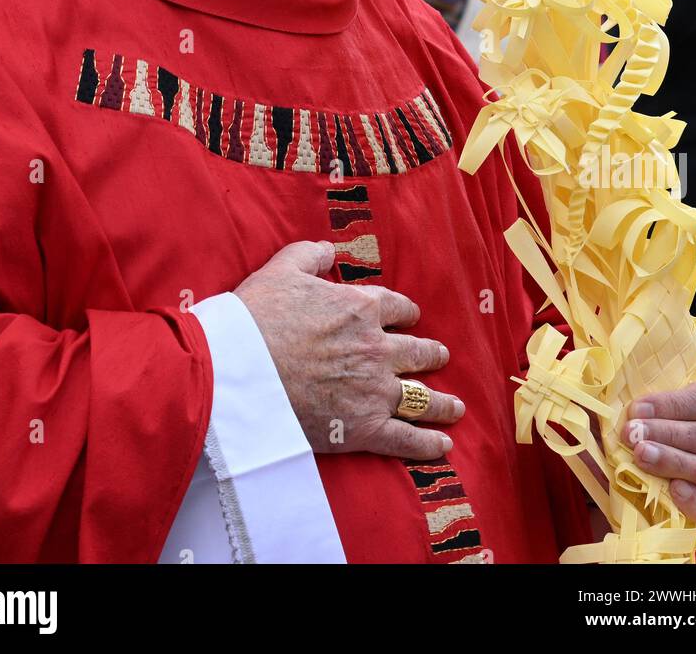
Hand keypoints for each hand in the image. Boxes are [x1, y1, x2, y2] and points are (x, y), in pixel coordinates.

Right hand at [234, 240, 463, 459]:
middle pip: (416, 351)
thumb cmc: (258, 317)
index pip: (397, 308)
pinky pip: (406, 438)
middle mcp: (377, 348)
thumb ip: (311, 254)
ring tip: (454, 406)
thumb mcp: (283, 269)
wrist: (241, 370)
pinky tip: (443, 446)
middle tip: (439, 356)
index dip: (405, 312)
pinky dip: (427, 444)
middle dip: (431, 354)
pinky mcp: (364, 428)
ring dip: (441, 402)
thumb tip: (329, 250)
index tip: (410, 317)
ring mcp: (375, 390)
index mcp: (361, 307)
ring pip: (420, 396)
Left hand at [621, 379, 695, 532]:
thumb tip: (587, 390)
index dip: (676, 403)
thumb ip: (614, 399)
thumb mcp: (625, 412)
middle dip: (670, 433)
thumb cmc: (632, 434)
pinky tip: (674, 491)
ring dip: (675, 461)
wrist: (627, 482)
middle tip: (633, 435)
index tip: (637, 408)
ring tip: (642, 456)